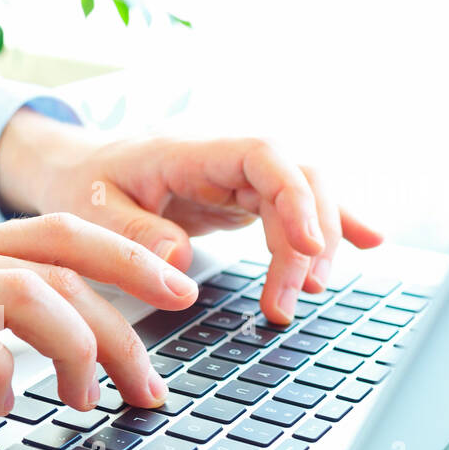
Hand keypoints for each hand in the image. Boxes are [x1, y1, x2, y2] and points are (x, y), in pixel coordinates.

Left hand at [0, 109, 383, 322]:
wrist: (78, 170)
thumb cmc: (83, 185)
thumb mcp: (91, 210)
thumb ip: (133, 234)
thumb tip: (178, 262)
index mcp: (191, 150)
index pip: (264, 157)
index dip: (294, 198)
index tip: (308, 246)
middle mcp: (225, 156)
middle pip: (297, 180)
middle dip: (305, 240)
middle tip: (290, 300)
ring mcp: (239, 177)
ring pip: (304, 196)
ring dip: (315, 245)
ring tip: (305, 295)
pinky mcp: (244, 198)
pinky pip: (295, 206)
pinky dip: (333, 224)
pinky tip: (370, 242)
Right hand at [0, 214, 197, 414]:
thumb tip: (9, 353)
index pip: (62, 237)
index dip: (131, 257)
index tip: (180, 290)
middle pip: (65, 264)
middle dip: (128, 323)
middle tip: (154, 385)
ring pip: (28, 294)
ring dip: (77, 350)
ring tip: (87, 404)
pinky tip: (2, 409)